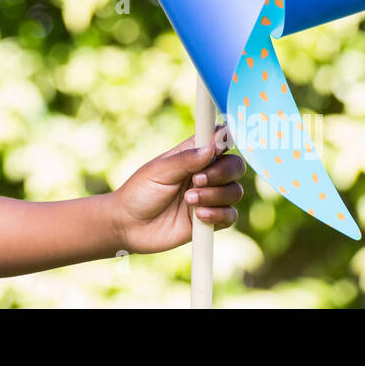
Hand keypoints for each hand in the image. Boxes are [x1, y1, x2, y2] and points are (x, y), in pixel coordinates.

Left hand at [109, 124, 245, 254]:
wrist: (129, 226)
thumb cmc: (140, 192)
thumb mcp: (159, 171)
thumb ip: (186, 160)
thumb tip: (212, 147)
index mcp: (193, 155)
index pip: (219, 140)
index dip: (226, 139)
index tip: (220, 146)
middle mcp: (205, 174)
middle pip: (235, 166)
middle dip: (222, 172)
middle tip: (197, 180)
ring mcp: (209, 197)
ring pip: (235, 191)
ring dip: (215, 195)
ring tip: (189, 199)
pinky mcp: (210, 220)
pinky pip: (230, 216)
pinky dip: (218, 214)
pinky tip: (198, 215)